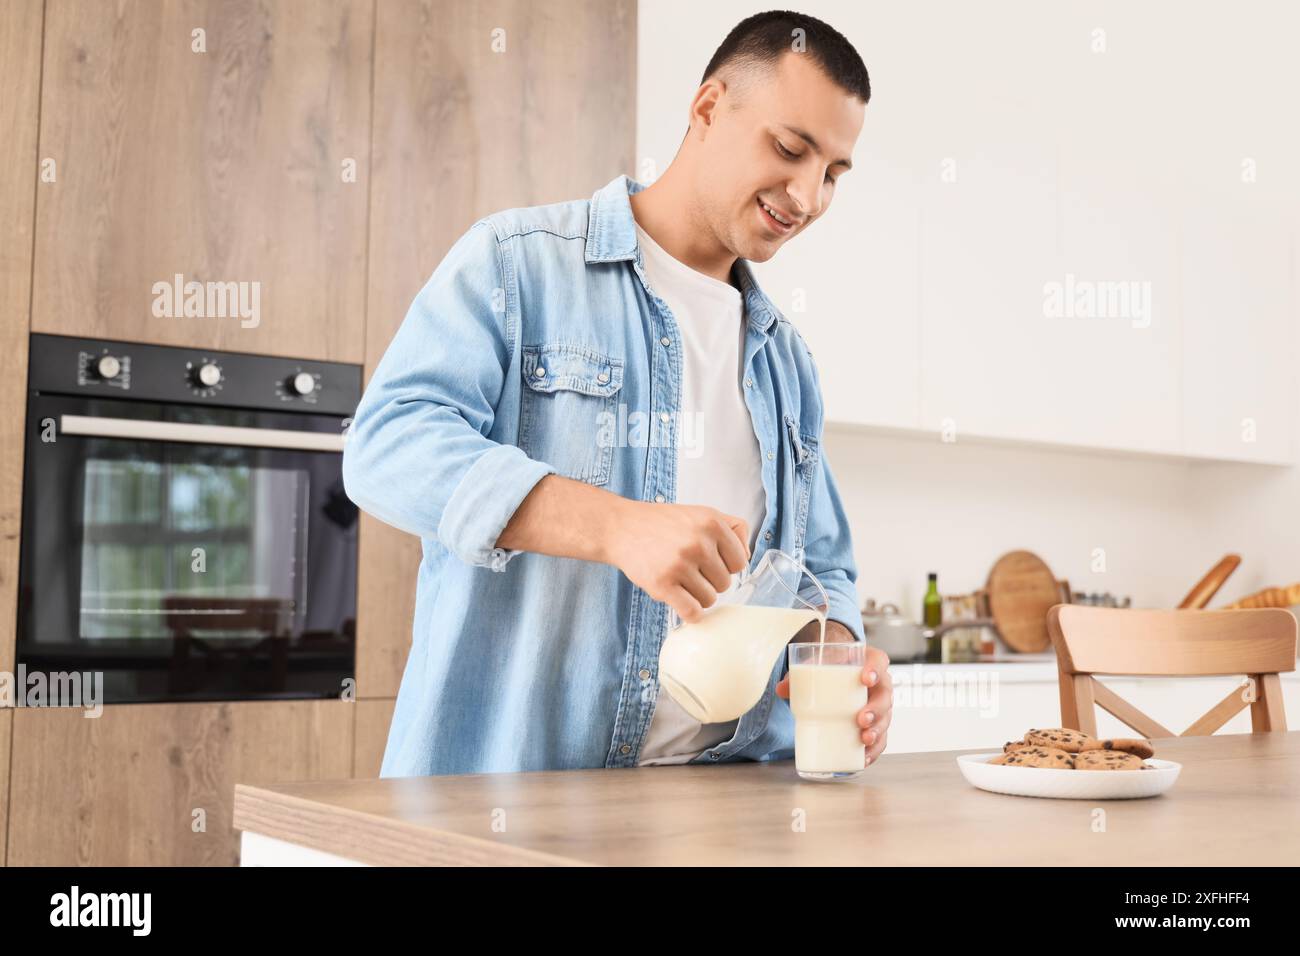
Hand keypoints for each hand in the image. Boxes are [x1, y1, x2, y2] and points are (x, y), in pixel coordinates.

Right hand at [604, 499, 749, 623]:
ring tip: (682, 582)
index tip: (710, 562)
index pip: (740, 563)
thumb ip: (732, 527)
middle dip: (710, 581)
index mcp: (711, 523)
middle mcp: (698, 542)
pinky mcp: (662, 584)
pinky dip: (690, 613)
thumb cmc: (663, 523)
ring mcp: (680, 564)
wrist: (621, 527)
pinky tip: (681, 602)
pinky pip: (691, 612)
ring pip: (710, 600)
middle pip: (725, 584)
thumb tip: (746, 558)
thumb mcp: (701, 512)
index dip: (726, 566)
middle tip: (690, 570)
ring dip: (698, 596)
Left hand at [776, 622, 892, 767]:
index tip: (865, 678)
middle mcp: (880, 683)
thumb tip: (781, 689)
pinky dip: (874, 750)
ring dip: (877, 731)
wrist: (835, 674)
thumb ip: (798, 676)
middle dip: (876, 709)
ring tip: (864, 739)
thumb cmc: (830, 668)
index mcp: (869, 661)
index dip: (875, 669)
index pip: (879, 661)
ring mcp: (880, 705)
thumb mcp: (815, 666)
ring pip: (885, 719)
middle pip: (885, 695)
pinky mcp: (875, 724)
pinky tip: (864, 759)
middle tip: (861, 718)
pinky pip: (881, 738)